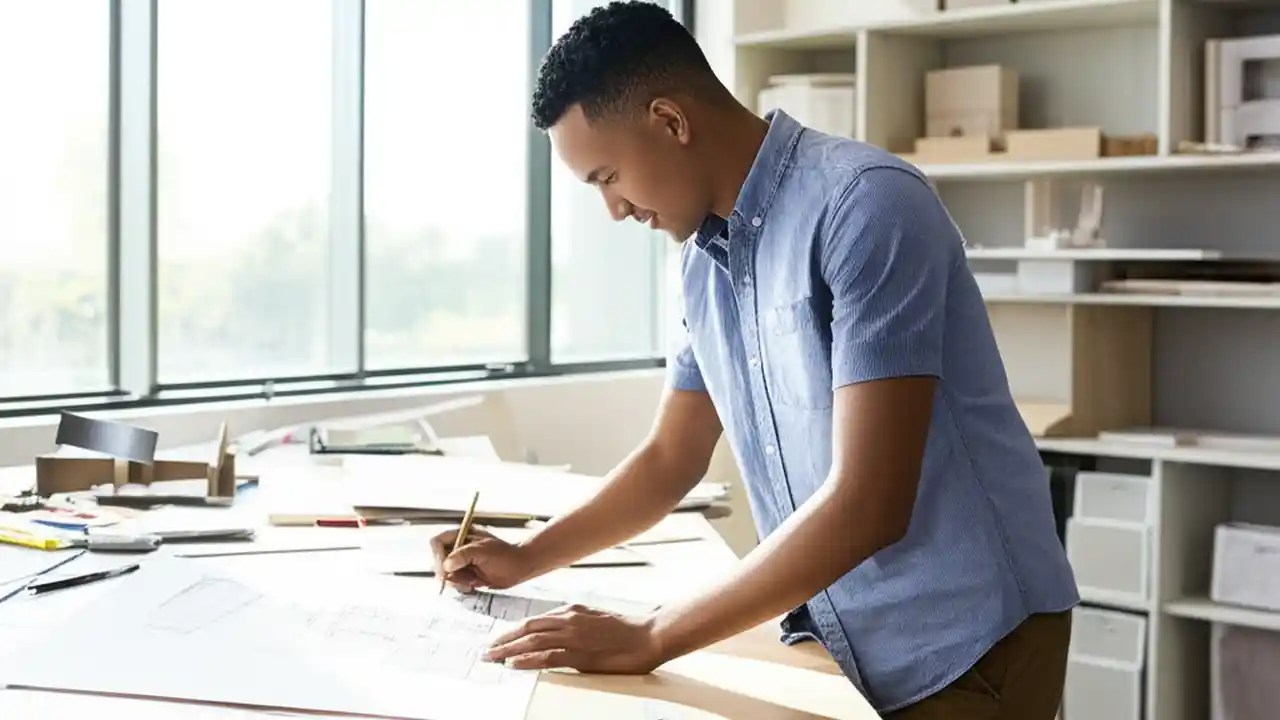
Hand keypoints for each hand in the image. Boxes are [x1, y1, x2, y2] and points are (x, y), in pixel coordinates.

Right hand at [429, 527, 539, 592]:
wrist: (520, 567)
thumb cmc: (505, 555)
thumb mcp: (483, 551)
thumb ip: (462, 556)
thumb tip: (446, 565)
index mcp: (461, 535)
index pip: (437, 542)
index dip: (437, 555)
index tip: (445, 569)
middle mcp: (459, 548)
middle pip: (438, 560)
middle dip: (445, 572)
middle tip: (457, 580)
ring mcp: (462, 562)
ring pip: (445, 574)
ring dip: (454, 581)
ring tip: (470, 582)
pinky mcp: (467, 574)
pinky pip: (455, 582)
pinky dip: (460, 586)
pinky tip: (473, 586)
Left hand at [484, 604, 664, 673]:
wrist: (649, 635)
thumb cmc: (625, 628)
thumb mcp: (594, 616)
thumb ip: (572, 619)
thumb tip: (552, 627)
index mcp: (571, 611)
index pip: (533, 621)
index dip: (512, 631)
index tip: (497, 640)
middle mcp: (568, 621)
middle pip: (527, 630)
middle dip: (503, 641)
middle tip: (486, 651)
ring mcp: (573, 637)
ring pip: (532, 642)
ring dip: (508, 651)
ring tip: (492, 659)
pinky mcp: (581, 655)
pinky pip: (547, 657)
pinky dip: (527, 660)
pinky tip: (513, 664)